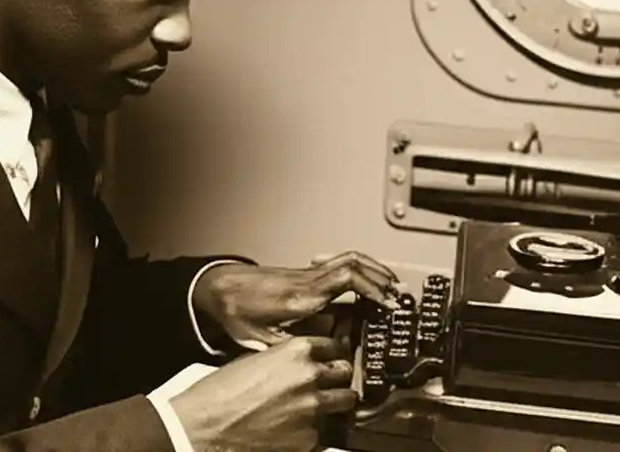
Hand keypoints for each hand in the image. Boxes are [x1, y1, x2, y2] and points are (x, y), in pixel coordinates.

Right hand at [170, 336, 356, 451]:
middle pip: (344, 373)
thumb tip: (299, 363)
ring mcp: (313, 409)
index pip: (334, 345)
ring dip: (337, 404)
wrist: (203, 428)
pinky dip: (320, 432)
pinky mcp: (310, 440)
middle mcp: (310, 376)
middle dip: (338, 378)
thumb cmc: (219, 394)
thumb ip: (283, 359)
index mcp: (296, 351)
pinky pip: (327, 433)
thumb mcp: (253, 360)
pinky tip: (303, 429)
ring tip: (326, 408)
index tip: (333, 357)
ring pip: (345, 403)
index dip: (334, 352)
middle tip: (331, 383)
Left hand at [195, 251, 401, 349]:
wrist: (219, 287)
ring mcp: (307, 273)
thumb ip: (290, 348)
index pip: (346, 279)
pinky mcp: (305, 274)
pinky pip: (339, 264)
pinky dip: (358, 268)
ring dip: (373, 268)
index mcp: (302, 296)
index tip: (388, 302)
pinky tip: (366, 280)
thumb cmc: (237, 311)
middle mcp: (308, 280)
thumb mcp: (260, 339)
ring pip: (348, 258)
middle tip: (400, 295)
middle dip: (382, 277)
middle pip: (354, 263)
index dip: (372, 288)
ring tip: (391, 285)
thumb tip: (317, 360)